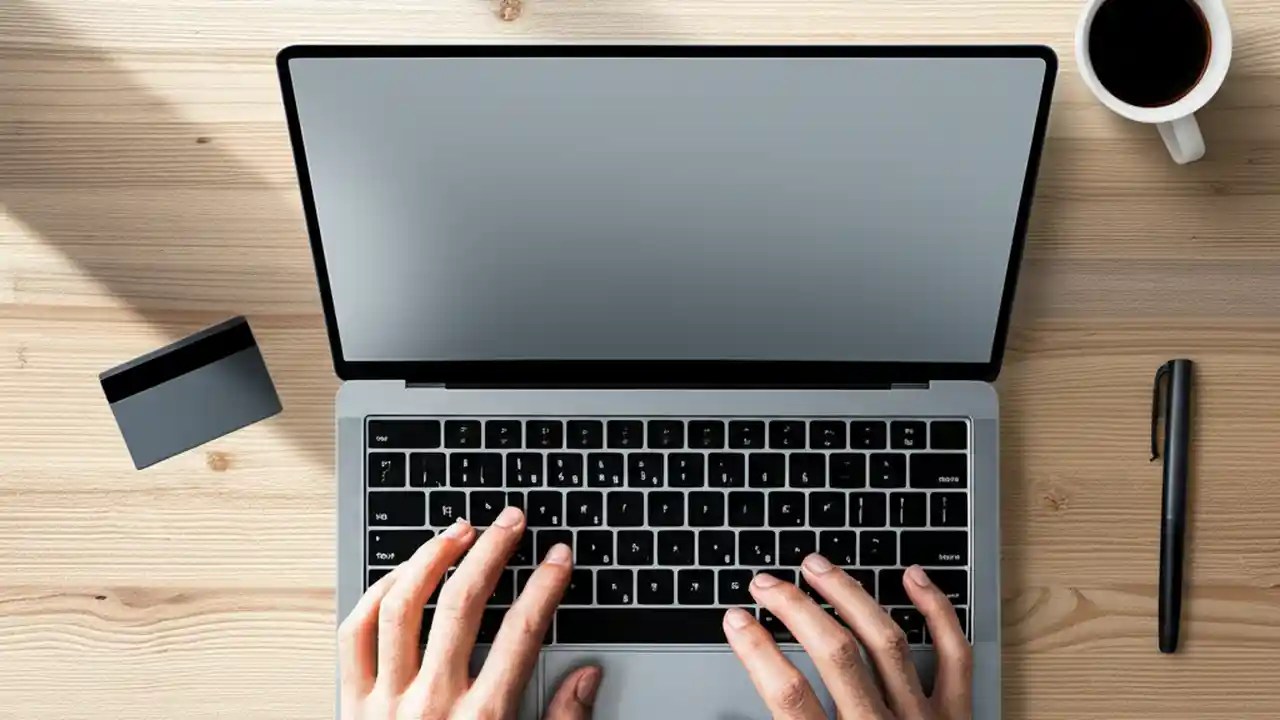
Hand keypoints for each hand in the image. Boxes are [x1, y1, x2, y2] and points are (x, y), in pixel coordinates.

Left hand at [339, 508, 600, 718]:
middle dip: (493, 552)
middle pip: (462, 605)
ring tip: (460, 531)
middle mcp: (430, 706)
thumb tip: (587, 676)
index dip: (546, 586)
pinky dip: (377, 592)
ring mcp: (384, 702)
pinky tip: (404, 572)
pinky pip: (355, 632)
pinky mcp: (350, 704)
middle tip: (513, 521)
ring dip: (432, 558)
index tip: (559, 557)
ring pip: (402, 607)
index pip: (521, 633)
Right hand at [723, 557, 970, 719]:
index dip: (757, 652)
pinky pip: (953, 656)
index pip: (789, 696)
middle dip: (795, 610)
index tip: (735, 621)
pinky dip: (937, 611)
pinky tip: (911, 578)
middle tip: (765, 583)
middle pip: (835, 656)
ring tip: (817, 566)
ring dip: (848, 596)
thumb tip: (739, 713)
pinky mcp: (958, 718)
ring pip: (886, 641)